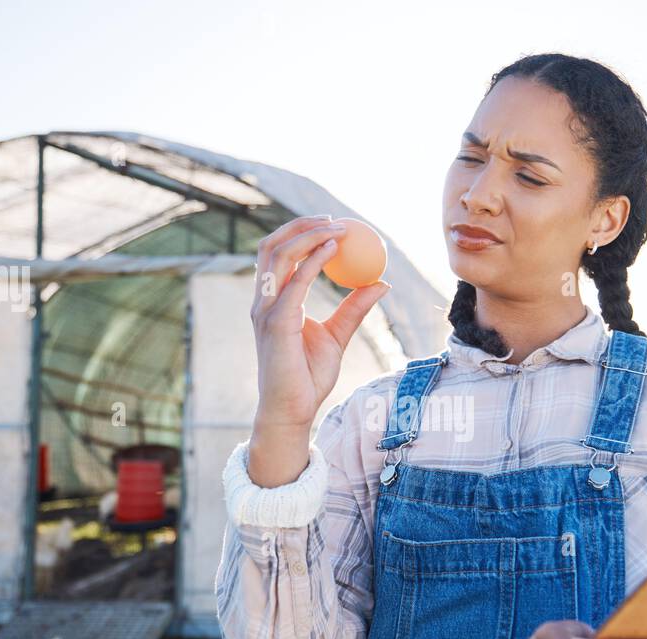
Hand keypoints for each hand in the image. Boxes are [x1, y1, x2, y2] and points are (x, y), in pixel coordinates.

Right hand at [250, 215, 391, 431]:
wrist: (293, 410)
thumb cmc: (309, 378)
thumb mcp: (338, 336)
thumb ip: (355, 308)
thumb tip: (381, 283)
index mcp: (274, 302)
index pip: (280, 256)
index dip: (302, 233)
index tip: (334, 224)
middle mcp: (264, 302)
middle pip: (272, 246)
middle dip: (300, 225)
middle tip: (334, 219)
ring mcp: (266, 311)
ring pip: (278, 256)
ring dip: (308, 235)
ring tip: (337, 229)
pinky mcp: (275, 323)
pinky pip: (294, 283)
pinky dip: (313, 261)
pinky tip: (333, 251)